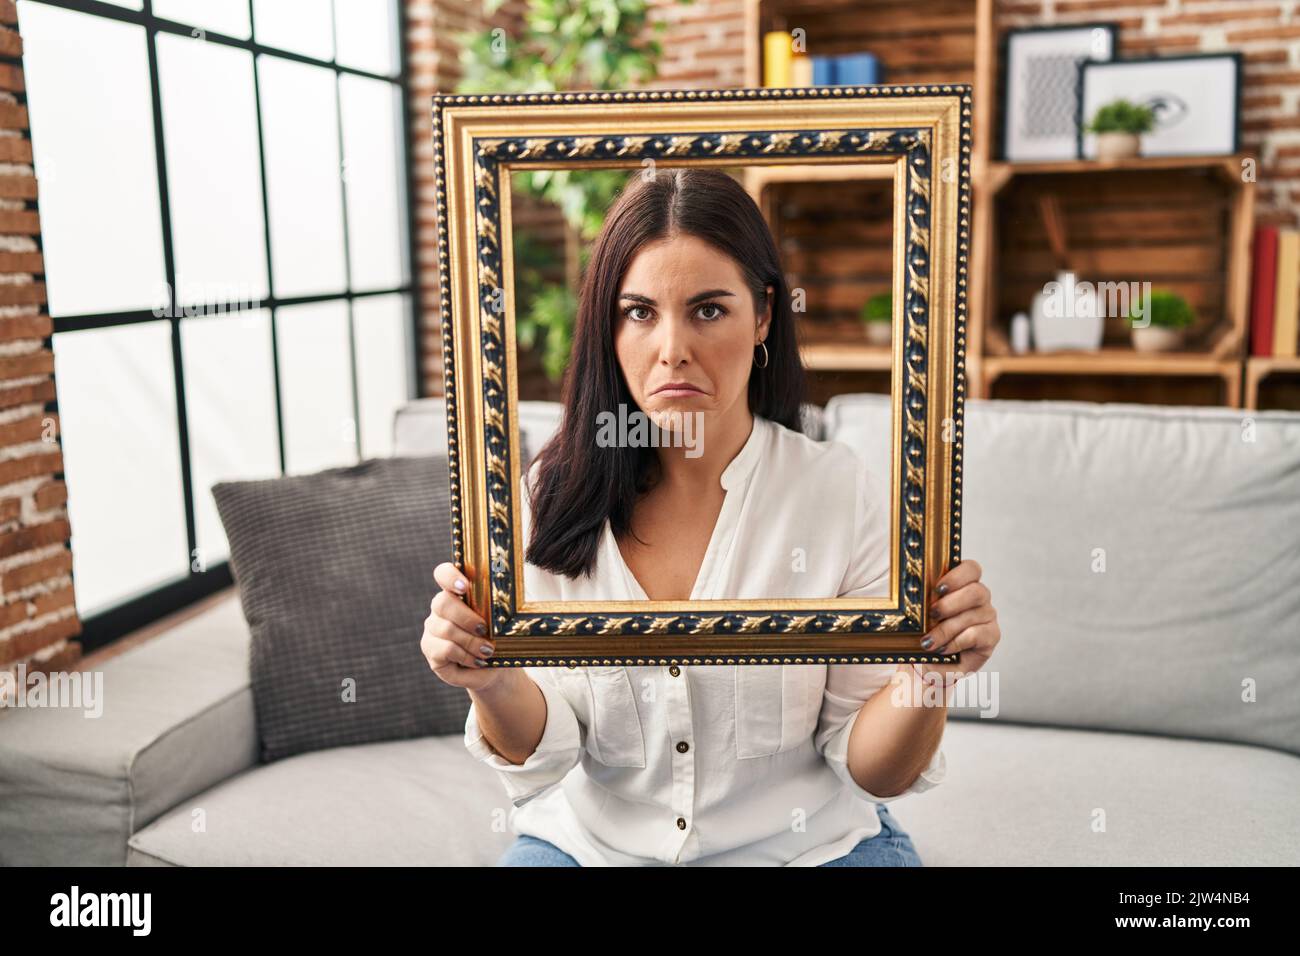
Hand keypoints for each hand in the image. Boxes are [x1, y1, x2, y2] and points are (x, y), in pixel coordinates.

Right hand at [420, 563, 505, 690]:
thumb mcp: (502, 625)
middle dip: (466, 617)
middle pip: (442, 602)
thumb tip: (512, 608)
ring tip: (488, 651)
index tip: (465, 587)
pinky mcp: (430, 649)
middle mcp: (440, 608)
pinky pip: (445, 649)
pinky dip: (465, 656)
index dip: (450, 577)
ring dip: (471, 642)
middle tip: (484, 629)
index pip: (443, 574)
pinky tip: (478, 661)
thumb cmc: (498, 641)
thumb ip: (498, 613)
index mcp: (457, 593)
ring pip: (446, 629)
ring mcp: (432, 628)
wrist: (493, 669)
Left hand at [915, 559, 998, 687]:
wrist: (929, 663)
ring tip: (928, 641)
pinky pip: (977, 634)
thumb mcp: (916, 616)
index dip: (957, 575)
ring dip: (947, 629)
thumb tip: (906, 591)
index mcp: (961, 584)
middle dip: (951, 604)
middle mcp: (978, 598)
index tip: (938, 589)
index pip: (971, 569)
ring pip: (974, 614)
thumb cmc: (924, 634)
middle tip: (932, 614)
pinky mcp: (991, 636)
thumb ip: (916, 600)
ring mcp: (987, 616)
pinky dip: (957, 642)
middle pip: (976, 591)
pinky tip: (943, 649)